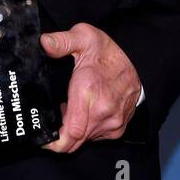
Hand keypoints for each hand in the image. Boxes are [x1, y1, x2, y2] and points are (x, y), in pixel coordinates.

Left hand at [39, 23, 140, 152]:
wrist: (137, 62)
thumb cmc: (108, 53)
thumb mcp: (83, 37)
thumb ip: (62, 41)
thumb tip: (45, 42)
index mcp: (88, 92)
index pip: (71, 132)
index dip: (54, 142)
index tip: (43, 140)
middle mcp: (102, 112)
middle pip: (73, 141)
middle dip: (59, 134)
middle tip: (56, 114)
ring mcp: (111, 123)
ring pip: (83, 140)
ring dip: (73, 129)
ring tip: (72, 106)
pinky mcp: (117, 129)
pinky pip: (94, 138)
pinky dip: (86, 129)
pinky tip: (85, 111)